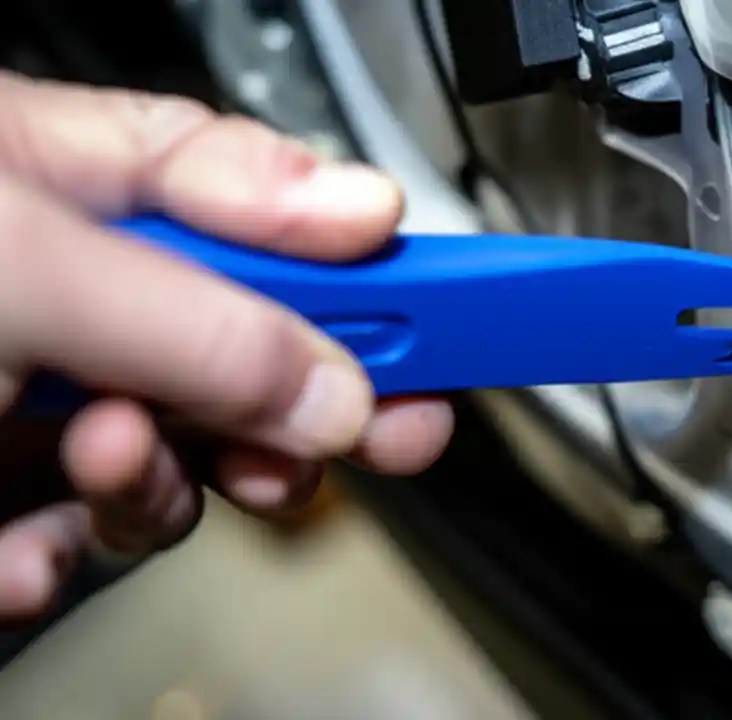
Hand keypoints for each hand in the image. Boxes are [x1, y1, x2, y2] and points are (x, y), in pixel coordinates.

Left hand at [0, 72, 452, 621]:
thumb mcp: (31, 266)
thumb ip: (209, 325)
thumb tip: (338, 390)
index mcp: (90, 184)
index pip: (291, 212)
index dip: (405, 256)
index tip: (508, 304)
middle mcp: (84, 291)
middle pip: (268, 352)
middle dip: (312, 405)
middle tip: (375, 428)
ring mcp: (47, 399)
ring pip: (193, 464)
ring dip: (157, 486)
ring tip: (96, 455)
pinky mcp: (12, 499)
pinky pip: (94, 542)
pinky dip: (64, 559)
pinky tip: (13, 543)